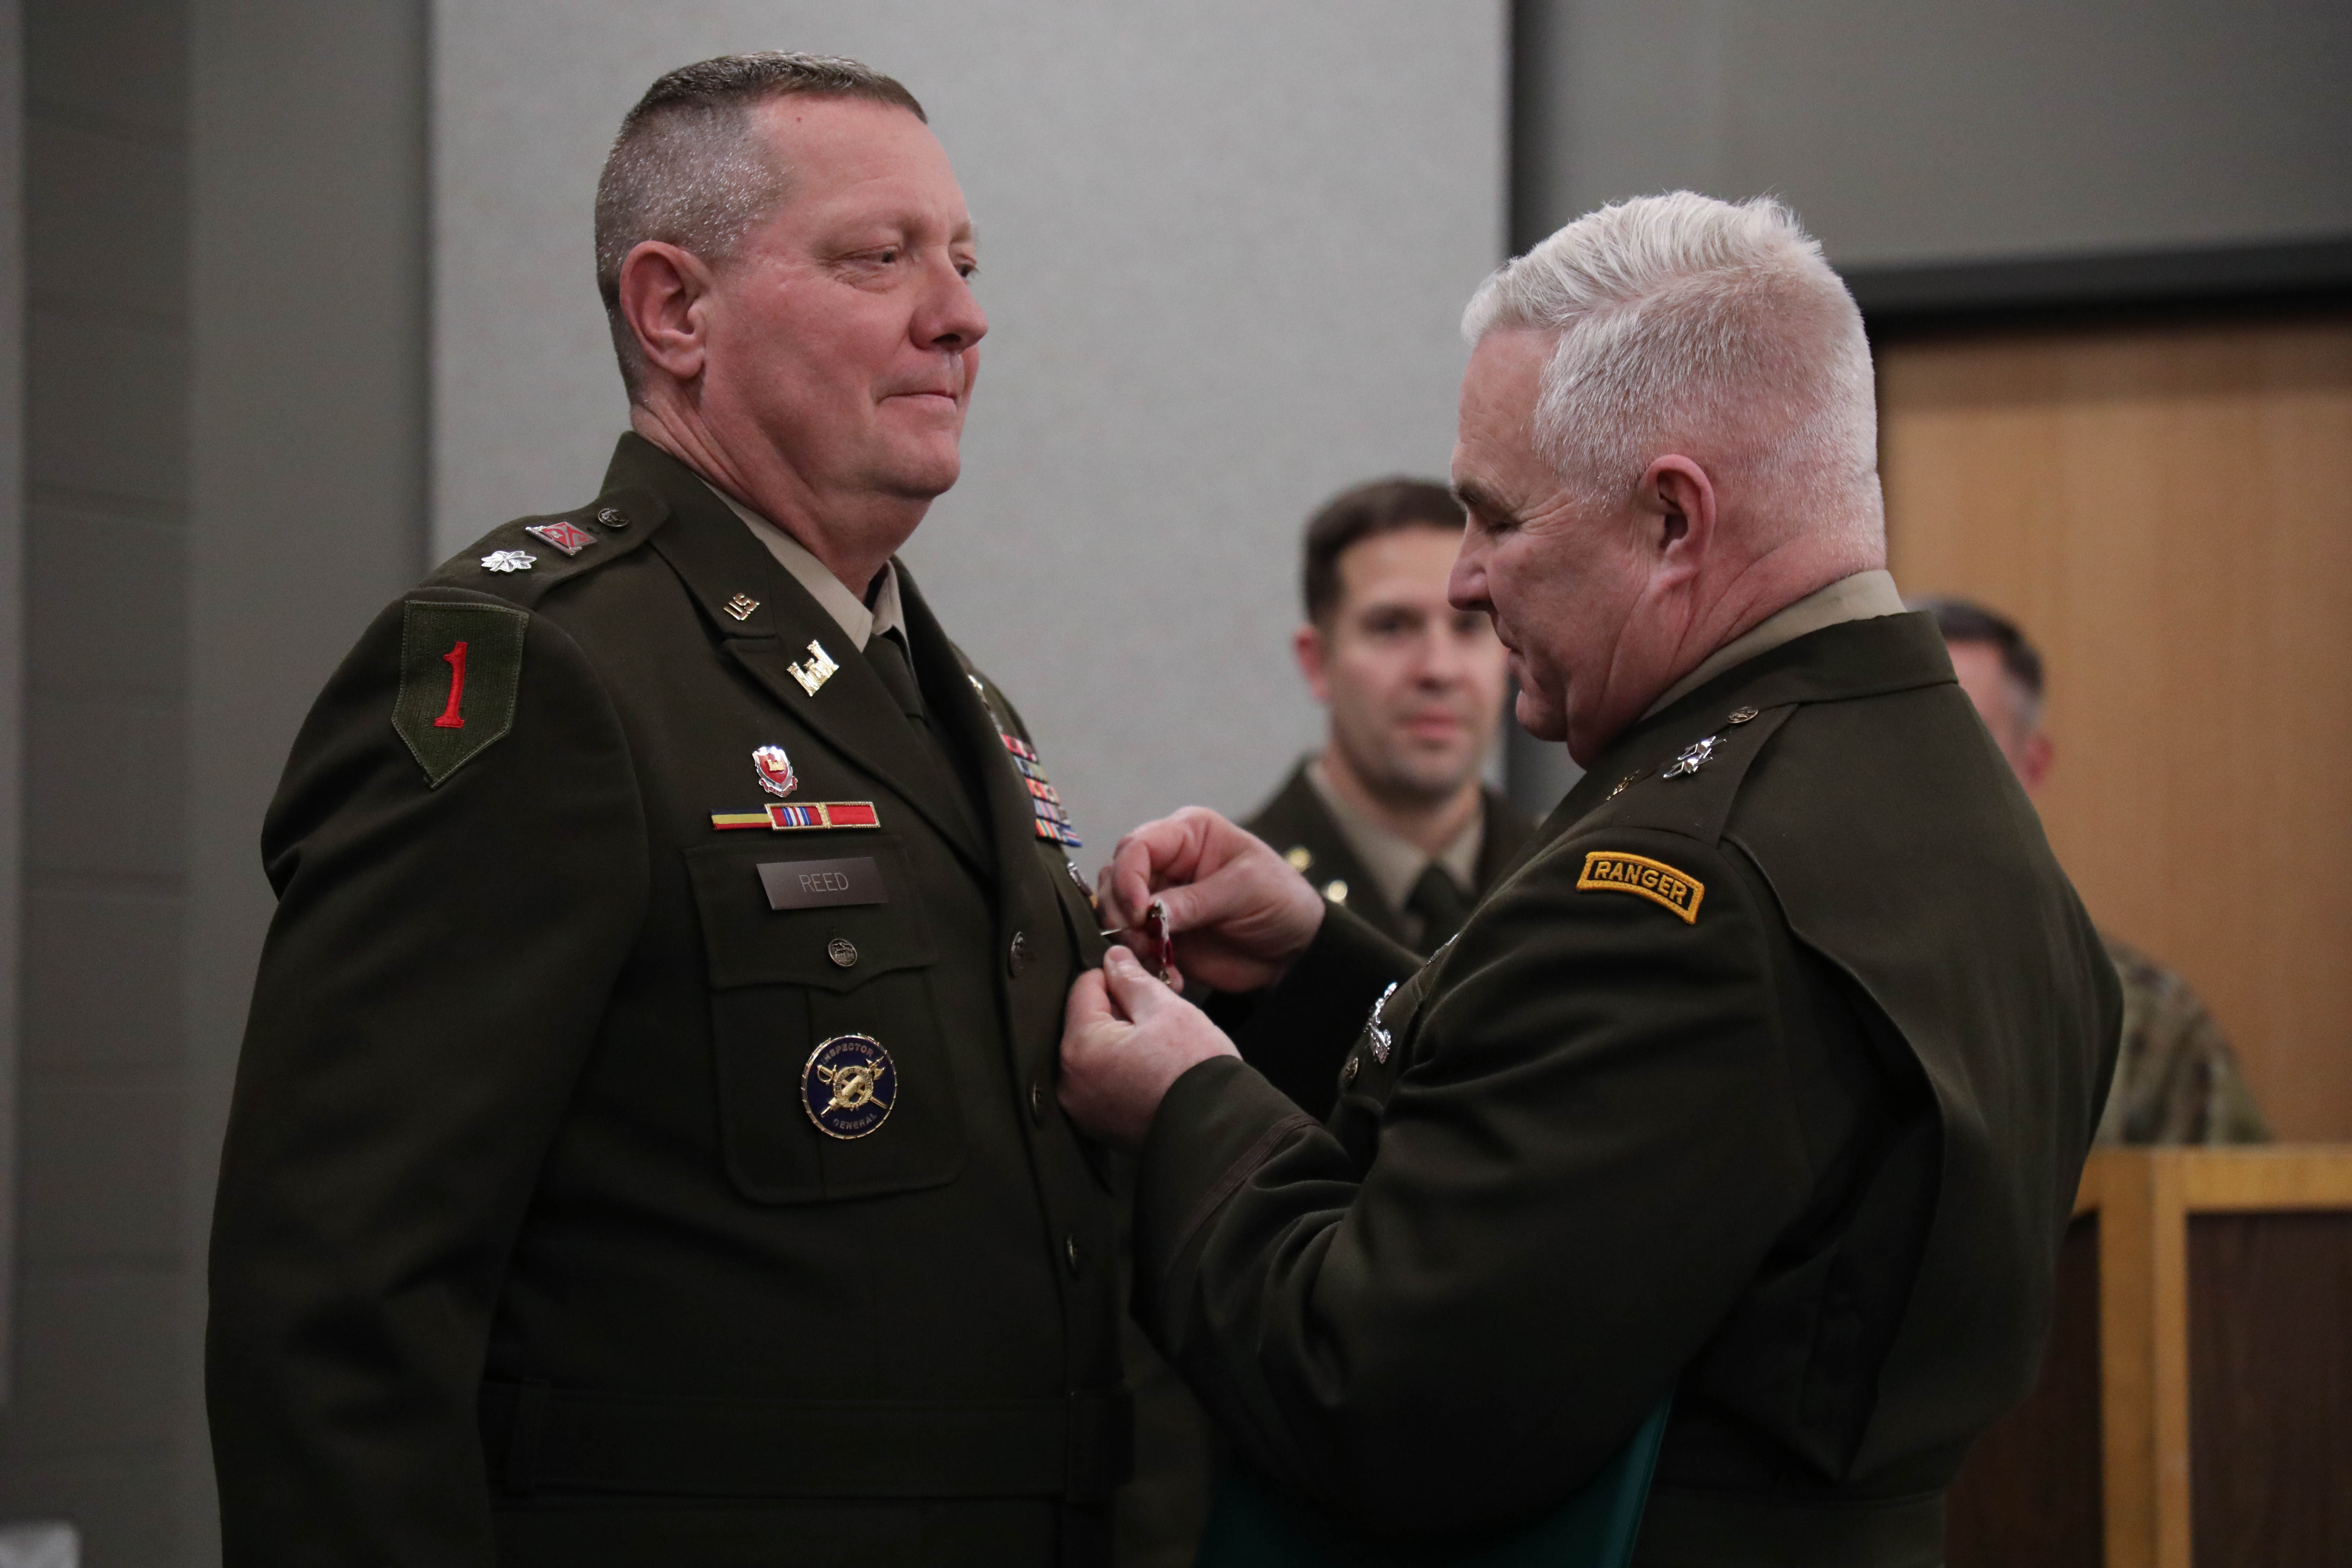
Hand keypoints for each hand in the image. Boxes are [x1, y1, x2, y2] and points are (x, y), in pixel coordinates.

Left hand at [1059, 947, 1240, 1149]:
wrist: (1220, 1131)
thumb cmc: (1195, 1069)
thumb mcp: (1166, 1009)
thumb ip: (1132, 979)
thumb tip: (1113, 958)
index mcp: (1081, 1048)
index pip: (1083, 987)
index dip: (1116, 977)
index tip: (1144, 984)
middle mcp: (1070, 1082)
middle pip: (1086, 1021)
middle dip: (1118, 1011)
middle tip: (1158, 1018)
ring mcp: (1083, 1108)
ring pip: (1095, 1052)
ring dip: (1120, 1041)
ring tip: (1159, 1048)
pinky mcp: (1099, 1126)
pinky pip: (1102, 1082)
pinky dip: (1122, 1070)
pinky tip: (1153, 1071)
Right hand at [1096, 807, 1324, 993]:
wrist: (1296, 950)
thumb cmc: (1281, 901)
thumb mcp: (1244, 890)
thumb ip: (1193, 900)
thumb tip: (1146, 912)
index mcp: (1188, 834)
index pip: (1137, 846)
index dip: (1128, 877)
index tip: (1138, 910)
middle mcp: (1168, 862)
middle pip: (1116, 877)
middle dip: (1121, 909)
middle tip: (1142, 937)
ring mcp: (1161, 898)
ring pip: (1116, 911)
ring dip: (1128, 938)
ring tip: (1158, 957)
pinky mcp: (1161, 933)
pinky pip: (1133, 945)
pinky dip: (1142, 962)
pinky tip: (1170, 975)